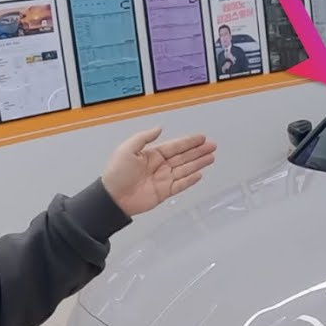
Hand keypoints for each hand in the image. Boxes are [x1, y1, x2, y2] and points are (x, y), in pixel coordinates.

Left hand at [101, 127, 216, 216]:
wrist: (113, 198)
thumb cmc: (117, 173)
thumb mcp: (127, 149)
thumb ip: (144, 138)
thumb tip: (159, 128)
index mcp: (152, 155)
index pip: (175, 146)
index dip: (189, 142)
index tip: (201, 137)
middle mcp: (160, 166)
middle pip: (184, 157)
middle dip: (198, 151)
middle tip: (212, 145)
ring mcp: (163, 180)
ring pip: (185, 169)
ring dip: (198, 163)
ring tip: (211, 157)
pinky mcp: (164, 193)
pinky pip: (181, 185)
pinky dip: (190, 180)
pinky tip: (200, 174)